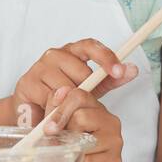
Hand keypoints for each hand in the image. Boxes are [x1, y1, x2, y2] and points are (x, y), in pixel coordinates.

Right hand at [12, 39, 136, 129]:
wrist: (33, 113)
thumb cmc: (63, 98)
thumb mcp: (90, 89)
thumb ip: (110, 80)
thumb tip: (133, 69)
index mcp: (73, 51)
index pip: (91, 46)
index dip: (106, 57)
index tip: (118, 71)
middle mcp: (55, 54)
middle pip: (81, 71)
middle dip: (86, 91)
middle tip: (83, 104)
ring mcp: (39, 67)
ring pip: (65, 87)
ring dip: (69, 104)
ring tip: (67, 113)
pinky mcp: (27, 82)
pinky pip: (49, 99)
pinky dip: (55, 110)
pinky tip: (54, 116)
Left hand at [42, 86, 122, 161]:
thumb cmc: (66, 153)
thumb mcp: (53, 130)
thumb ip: (49, 113)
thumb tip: (44, 101)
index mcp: (92, 107)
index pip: (78, 95)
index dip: (59, 109)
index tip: (48, 125)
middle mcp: (107, 120)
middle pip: (80, 116)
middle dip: (63, 131)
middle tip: (55, 141)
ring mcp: (114, 140)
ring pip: (84, 138)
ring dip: (69, 150)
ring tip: (68, 156)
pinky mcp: (114, 161)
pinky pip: (88, 160)